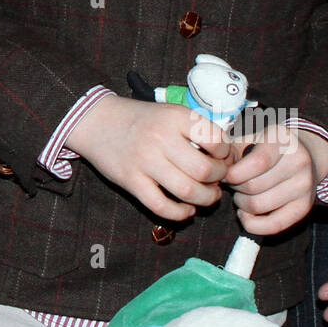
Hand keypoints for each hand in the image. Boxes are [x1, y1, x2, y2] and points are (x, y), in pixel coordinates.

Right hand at [66, 95, 228, 220]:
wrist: (98, 121)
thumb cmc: (141, 119)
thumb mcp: (170, 113)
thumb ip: (196, 130)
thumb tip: (230, 156)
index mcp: (175, 117)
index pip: (216, 141)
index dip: (227, 155)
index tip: (224, 159)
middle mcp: (161, 138)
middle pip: (205, 170)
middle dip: (219, 180)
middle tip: (217, 180)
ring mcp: (144, 161)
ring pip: (187, 190)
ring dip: (205, 199)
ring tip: (208, 196)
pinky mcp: (131, 181)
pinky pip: (162, 206)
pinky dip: (180, 213)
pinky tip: (187, 210)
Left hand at [226, 128, 327, 234]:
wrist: (304, 155)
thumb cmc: (267, 148)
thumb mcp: (250, 139)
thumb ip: (230, 150)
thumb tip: (215, 169)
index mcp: (283, 141)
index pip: (257, 163)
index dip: (233, 174)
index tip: (225, 175)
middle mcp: (299, 162)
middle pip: (253, 186)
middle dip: (234, 187)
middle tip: (233, 184)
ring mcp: (304, 186)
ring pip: (258, 206)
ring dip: (241, 204)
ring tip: (241, 194)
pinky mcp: (304, 208)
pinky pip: (273, 226)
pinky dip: (252, 224)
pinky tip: (245, 213)